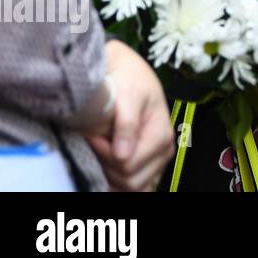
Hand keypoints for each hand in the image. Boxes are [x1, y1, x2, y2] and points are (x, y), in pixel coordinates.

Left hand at [85, 40, 175, 191]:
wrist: (129, 71)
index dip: (105, 154)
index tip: (94, 135)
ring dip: (108, 170)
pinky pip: (130, 185)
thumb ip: (127, 124)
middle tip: (96, 140)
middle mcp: (163, 152)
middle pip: (130, 181)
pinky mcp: (146, 164)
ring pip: (128, 186)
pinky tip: (105, 160)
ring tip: (101, 145)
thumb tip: (123, 155)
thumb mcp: (129, 95)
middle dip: (107, 164)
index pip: (128, 165)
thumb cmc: (129, 80)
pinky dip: (114, 177)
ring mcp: (155, 160)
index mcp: (162, 136)